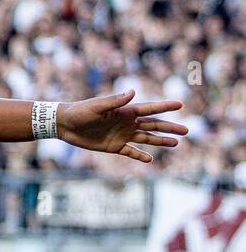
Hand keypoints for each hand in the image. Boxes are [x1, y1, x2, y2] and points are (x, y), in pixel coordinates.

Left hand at [57, 91, 187, 163]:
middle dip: (169, 127)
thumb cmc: (79, 111)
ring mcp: (121, 135)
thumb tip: (133, 92)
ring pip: (145, 138)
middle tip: (187, 130)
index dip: (164, 107)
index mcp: (124, 111)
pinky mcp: (113, 146)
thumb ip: (115, 101)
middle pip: (152, 125)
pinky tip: (149, 159)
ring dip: (160, 141)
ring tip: (176, 143)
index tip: (180, 104)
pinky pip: (130, 152)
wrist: (64, 124)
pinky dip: (139, 155)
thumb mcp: (96, 106)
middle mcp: (126, 122)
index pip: (148, 108)